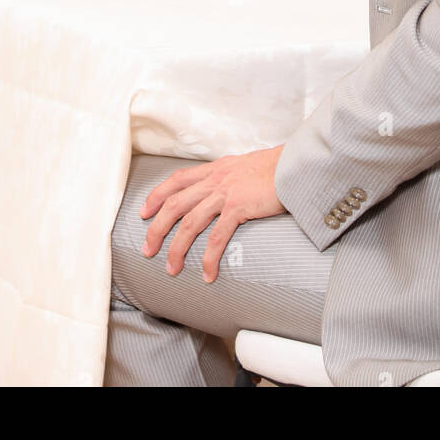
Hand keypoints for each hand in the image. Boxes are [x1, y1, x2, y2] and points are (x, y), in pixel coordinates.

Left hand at [140, 146, 285, 281]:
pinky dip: (209, 259)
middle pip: (174, 204)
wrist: (296, 165)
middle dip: (156, 228)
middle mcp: (215, 179)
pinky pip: (217, 238)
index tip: (144, 212)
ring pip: (189, 223)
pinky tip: (208, 274)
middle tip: (148, 248)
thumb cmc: (277, 167)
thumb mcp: (246, 166)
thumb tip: (225, 189)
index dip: (157, 196)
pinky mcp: (238, 208)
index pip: (177, 180)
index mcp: (216, 169)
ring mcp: (225, 193)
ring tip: (171, 268)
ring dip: (176, 248)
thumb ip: (231, 177)